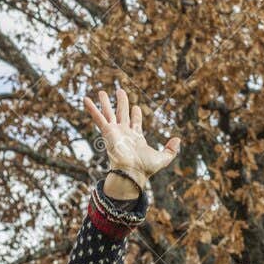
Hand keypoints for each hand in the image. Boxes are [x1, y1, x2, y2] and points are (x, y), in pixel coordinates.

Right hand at [84, 85, 179, 200]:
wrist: (132, 172)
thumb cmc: (145, 168)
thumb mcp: (163, 158)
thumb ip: (171, 149)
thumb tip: (178, 139)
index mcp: (136, 137)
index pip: (135, 122)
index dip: (136, 114)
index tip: (136, 107)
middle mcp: (124, 133)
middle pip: (122, 114)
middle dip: (122, 103)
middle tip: (120, 91)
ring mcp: (114, 132)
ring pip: (109, 113)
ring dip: (105, 102)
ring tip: (101, 91)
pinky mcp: (107, 132)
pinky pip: (98, 118)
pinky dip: (92, 109)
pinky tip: (86, 99)